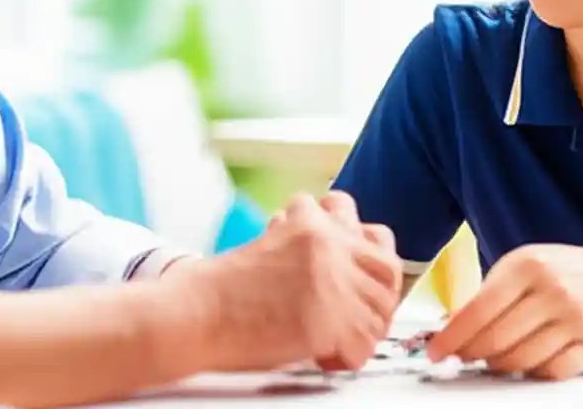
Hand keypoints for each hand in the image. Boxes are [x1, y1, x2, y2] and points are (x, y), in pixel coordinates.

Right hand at [189, 193, 400, 371]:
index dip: (373, 260)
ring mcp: (330, 281)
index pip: (374, 233)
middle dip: (378, 294)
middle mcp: (328, 245)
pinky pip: (362, 346)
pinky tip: (323, 357)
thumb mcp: (274, 245)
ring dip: (361, 329)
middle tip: (358, 313)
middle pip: (387, 268)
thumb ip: (310, 245)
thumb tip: (343, 257)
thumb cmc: (223, 287)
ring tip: (335, 341)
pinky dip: (346, 359)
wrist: (195, 313)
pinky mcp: (326, 320)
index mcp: (313, 224)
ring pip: (379, 311)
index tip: (362, 278)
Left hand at [427, 244, 582, 379]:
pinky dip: (531, 373)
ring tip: (491, 357)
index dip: (453, 336)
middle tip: (461, 357)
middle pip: (498, 339)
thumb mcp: (520, 264)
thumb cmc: (556, 272)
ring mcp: (576, 319)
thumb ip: (488, 292)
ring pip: (522, 360)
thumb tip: (450, 329)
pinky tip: (524, 363)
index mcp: (528, 266)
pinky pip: (552, 372)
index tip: (436, 352)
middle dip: (471, 354)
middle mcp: (554, 291)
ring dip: (498, 365)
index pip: (480, 309)